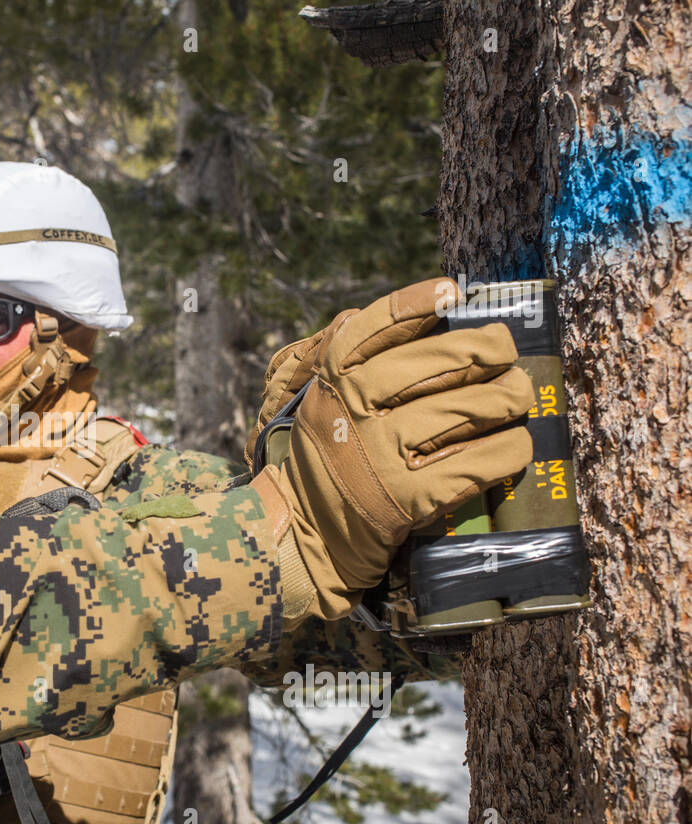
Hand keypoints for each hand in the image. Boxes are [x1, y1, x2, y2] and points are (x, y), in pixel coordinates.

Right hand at [251, 277, 533, 624]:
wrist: (305, 532)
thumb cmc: (328, 457)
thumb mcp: (323, 402)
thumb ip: (355, 363)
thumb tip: (413, 316)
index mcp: (333, 382)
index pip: (375, 327)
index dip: (416, 303)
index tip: (451, 290)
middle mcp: (353, 411)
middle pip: (434, 363)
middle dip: (483, 350)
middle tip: (506, 351)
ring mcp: (380, 455)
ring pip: (463, 409)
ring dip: (504, 399)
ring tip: (518, 395)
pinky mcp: (407, 499)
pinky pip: (475, 464)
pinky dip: (506, 451)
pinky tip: (517, 445)